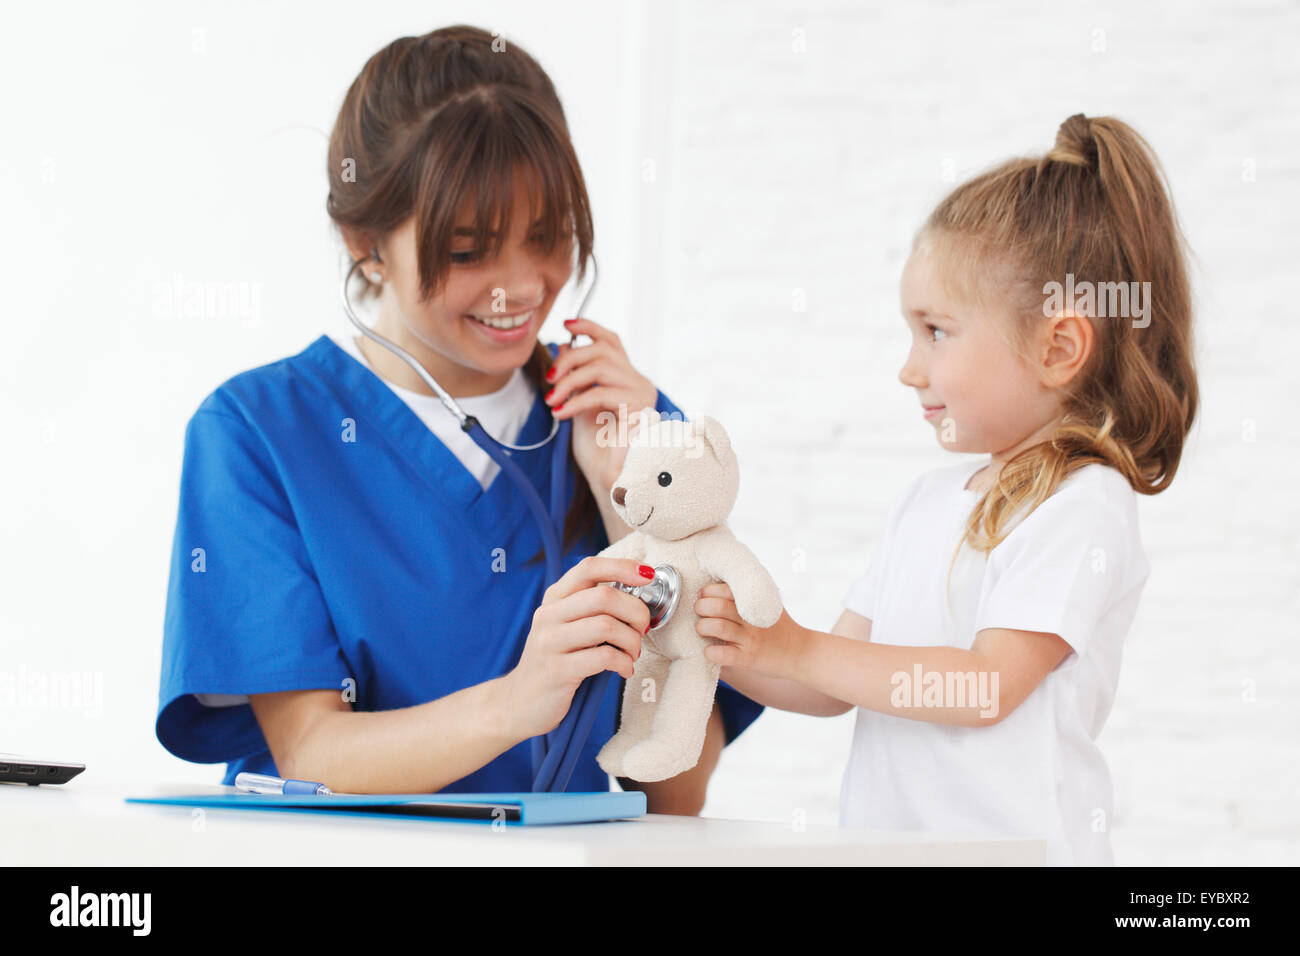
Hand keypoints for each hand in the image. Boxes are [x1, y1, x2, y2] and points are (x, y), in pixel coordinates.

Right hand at [502, 556, 654, 740]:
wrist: (520, 702)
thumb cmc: (556, 661)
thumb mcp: (567, 627)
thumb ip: (592, 608)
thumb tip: (638, 596)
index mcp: (554, 598)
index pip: (589, 567)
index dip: (622, 567)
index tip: (648, 575)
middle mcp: (549, 615)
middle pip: (604, 596)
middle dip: (636, 611)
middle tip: (643, 629)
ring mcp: (550, 642)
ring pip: (606, 625)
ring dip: (632, 640)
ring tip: (633, 653)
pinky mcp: (556, 670)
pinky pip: (602, 657)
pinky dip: (624, 662)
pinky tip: (625, 669)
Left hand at [545, 318, 658, 491]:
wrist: (612, 479)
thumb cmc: (597, 448)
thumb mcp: (579, 404)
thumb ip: (575, 376)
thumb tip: (563, 345)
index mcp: (626, 378)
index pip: (611, 340)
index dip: (589, 327)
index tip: (565, 324)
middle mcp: (639, 382)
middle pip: (603, 349)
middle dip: (570, 360)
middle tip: (549, 380)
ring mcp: (642, 394)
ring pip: (601, 367)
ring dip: (569, 381)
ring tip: (551, 400)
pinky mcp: (639, 410)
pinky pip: (601, 394)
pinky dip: (575, 401)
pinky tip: (560, 414)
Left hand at [695, 582, 803, 678]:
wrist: (802, 653)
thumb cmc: (782, 628)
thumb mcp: (770, 603)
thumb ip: (751, 592)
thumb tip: (723, 581)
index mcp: (755, 602)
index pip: (725, 588)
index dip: (709, 591)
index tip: (705, 596)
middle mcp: (751, 619)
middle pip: (717, 606)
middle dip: (701, 607)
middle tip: (700, 612)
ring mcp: (750, 639)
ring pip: (717, 626)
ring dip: (702, 627)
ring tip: (702, 629)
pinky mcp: (748, 659)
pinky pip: (723, 654)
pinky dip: (710, 652)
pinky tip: (710, 651)